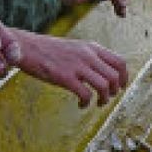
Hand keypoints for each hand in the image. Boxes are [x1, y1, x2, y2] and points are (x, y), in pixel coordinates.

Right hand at [14, 30, 128, 107]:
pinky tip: (81, 105)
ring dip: (104, 99)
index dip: (125, 77)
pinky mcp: (65, 77)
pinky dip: (87, 103)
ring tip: (98, 103)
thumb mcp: (76, 46)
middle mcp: (88, 55)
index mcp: (92, 47)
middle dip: (115, 90)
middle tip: (109, 97)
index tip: (122, 86)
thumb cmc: (50, 50)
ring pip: (104, 86)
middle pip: (115, 76)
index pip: (119, 61)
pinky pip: (86, 94)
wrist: (27, 47)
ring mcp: (77, 66)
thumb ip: (90, 56)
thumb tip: (103, 70)